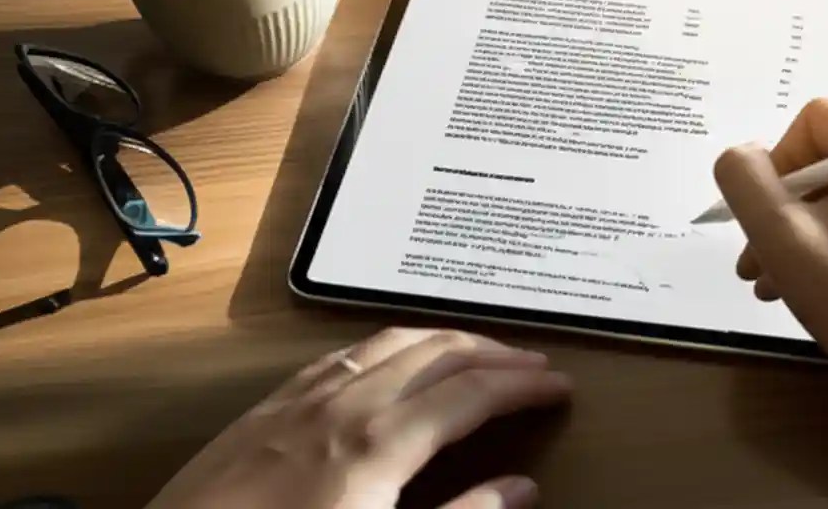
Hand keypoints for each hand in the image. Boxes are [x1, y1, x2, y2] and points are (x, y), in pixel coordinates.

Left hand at [146, 328, 571, 508]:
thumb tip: (523, 488)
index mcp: (380, 442)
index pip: (472, 394)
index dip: (523, 385)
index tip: (559, 385)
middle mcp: (345, 404)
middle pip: (437, 352)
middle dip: (493, 353)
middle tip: (533, 364)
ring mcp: (302, 399)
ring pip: (389, 341)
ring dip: (443, 339)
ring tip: (477, 351)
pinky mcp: (268, 407)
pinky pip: (342, 353)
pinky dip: (387, 344)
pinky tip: (392, 356)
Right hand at [713, 98, 827, 384]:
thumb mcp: (780, 236)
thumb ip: (744, 181)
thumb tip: (743, 156)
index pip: (816, 119)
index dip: (777, 161)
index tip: (766, 217)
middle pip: (827, 160)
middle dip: (780, 209)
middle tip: (753, 262)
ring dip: (797, 236)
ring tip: (769, 286)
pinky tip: (805, 291)